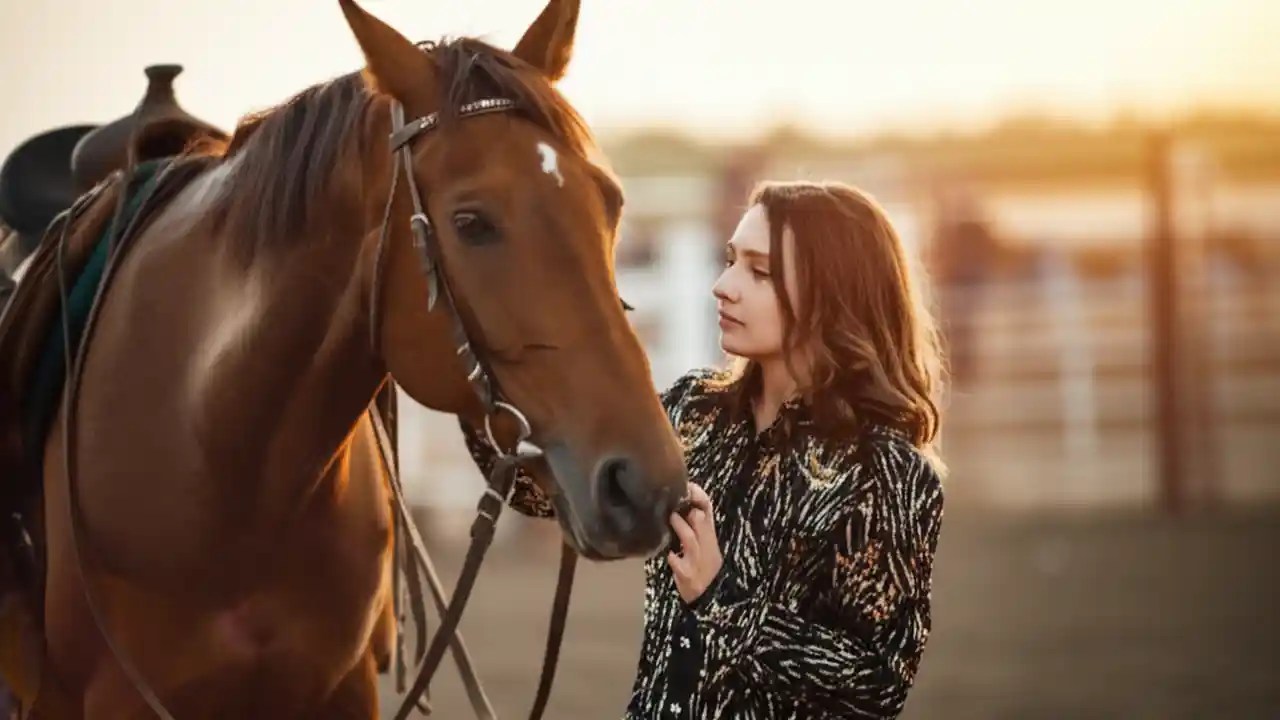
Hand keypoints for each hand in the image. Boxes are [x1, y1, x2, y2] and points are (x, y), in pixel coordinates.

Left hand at [667, 484, 721, 604]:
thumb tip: (678, 507)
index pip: (708, 512)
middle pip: (702, 523)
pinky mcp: (688, 577)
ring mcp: (698, 563)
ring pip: (692, 541)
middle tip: (675, 498)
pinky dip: (674, 559)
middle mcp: (707, 549)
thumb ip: (694, 529)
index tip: (687, 486)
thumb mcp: (703, 549)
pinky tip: (669, 555)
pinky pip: (680, 566)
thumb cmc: (701, 572)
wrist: (708, 602)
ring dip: (681, 528)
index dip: (699, 497)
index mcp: (710, 539)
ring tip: (670, 517)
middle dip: (691, 509)